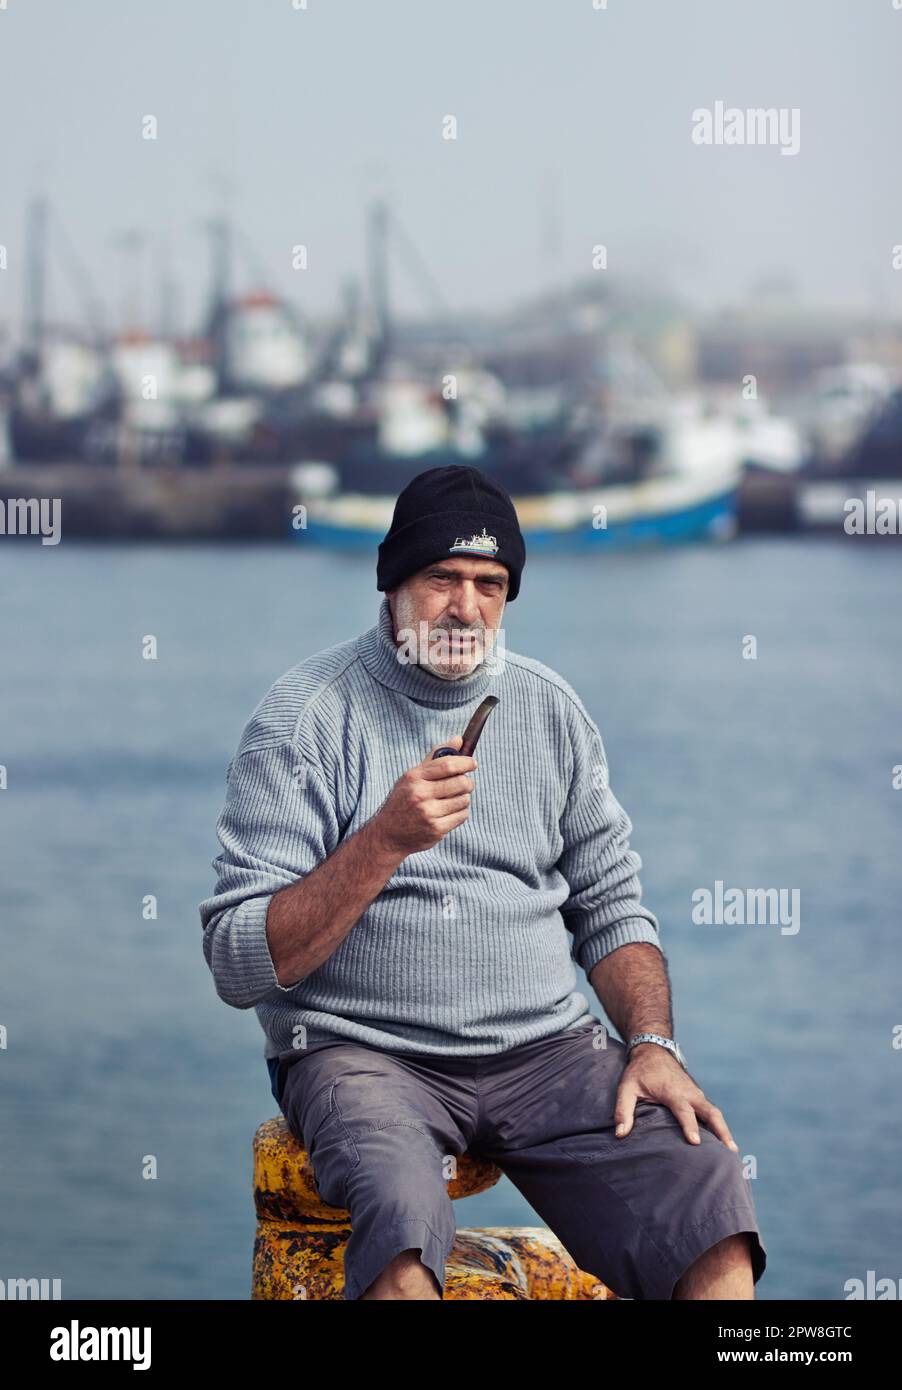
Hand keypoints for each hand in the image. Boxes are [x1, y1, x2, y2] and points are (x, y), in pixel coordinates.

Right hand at [370, 735, 477, 856]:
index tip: (472, 763)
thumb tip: (459, 740)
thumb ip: (435, 758)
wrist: (388, 835)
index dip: (465, 762)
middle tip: (465, 783)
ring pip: (464, 800)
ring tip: (452, 800)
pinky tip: (449, 812)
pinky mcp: (436, 830)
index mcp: (414, 778)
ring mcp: (428, 813)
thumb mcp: (412, 777)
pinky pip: (462, 816)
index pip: (447, 765)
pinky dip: (461, 812)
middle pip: (460, 782)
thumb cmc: (402, 801)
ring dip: (463, 798)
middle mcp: (420, 794)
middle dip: (468, 782)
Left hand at [614, 1042, 738, 1150]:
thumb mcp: (626, 1087)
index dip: (689, 1126)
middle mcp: (689, 1092)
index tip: (696, 1142)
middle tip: (730, 1151)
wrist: (653, 1050)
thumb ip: (623, 1109)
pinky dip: (719, 1125)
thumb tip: (620, 1134)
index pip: (683, 1110)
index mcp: (672, 1090)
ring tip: (733, 1152)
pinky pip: (711, 1111)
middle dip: (721, 1131)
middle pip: (711, 1112)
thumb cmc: (639, 1072)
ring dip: (724, 1130)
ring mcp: (696, 1093)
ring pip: (714, 1112)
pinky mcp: (698, 1095)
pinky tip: (723, 1142)